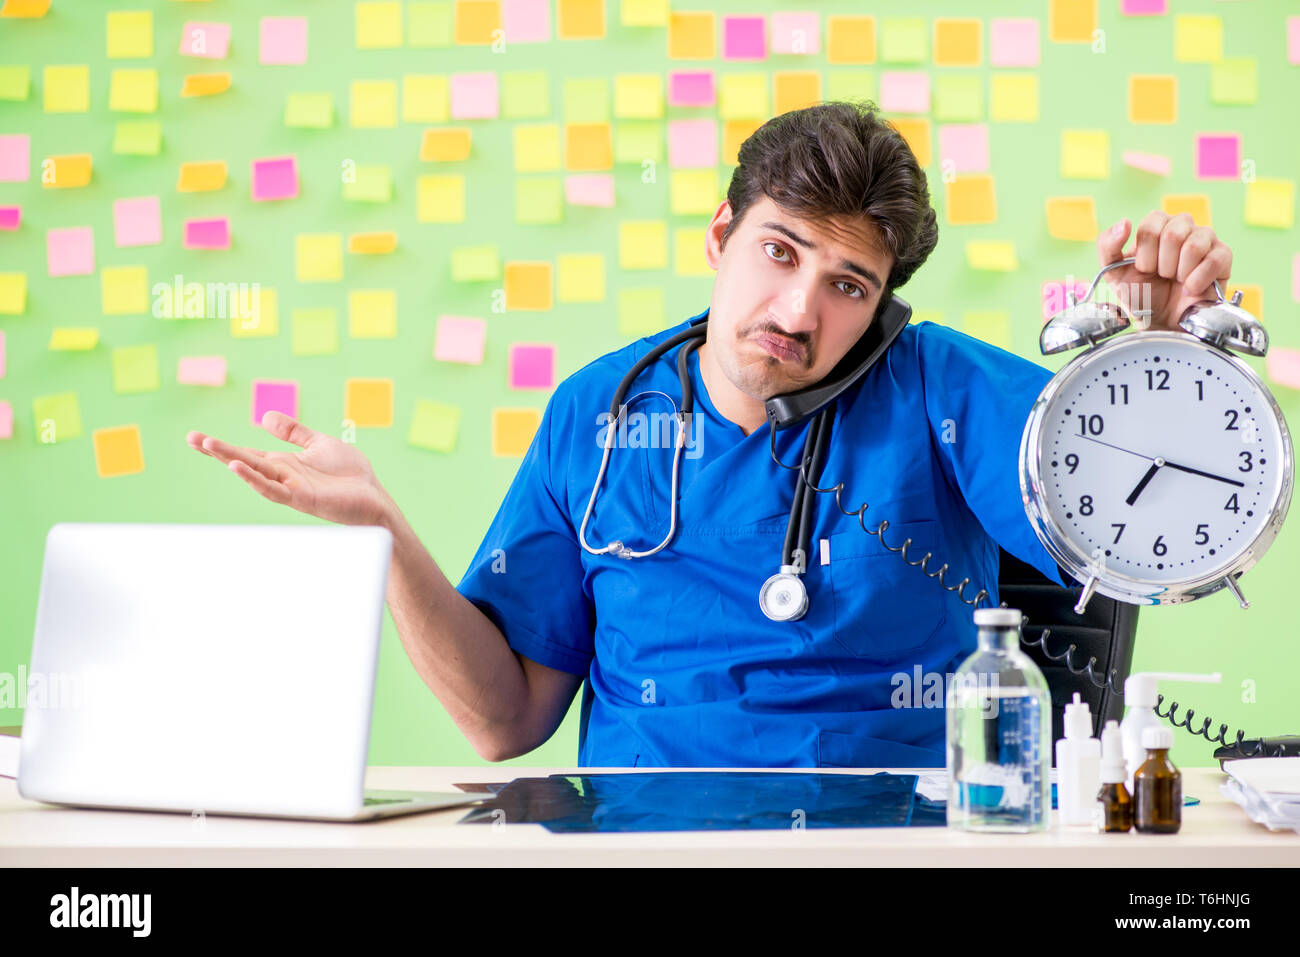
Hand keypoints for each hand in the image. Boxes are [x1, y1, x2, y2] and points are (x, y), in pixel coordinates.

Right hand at [186, 412, 393, 526]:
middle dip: (218, 450)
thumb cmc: (349, 475)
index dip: (223, 446)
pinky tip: (238, 467)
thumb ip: (294, 432)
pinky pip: (273, 489)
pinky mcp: (302, 499)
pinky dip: (255, 479)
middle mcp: (282, 476)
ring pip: (254, 473)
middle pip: (244, 460)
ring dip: (231, 460)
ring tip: (208, 445)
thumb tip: (265, 415)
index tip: (196, 437)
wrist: (374, 498)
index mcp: (284, 463)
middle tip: (191, 438)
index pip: (247, 452)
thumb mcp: (319, 444)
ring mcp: (290, 488)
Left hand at [1095, 211, 1233, 330]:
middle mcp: (1182, 226)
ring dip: (1179, 272)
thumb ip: (1107, 246)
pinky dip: (1197, 279)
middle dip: (1162, 264)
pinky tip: (1190, 288)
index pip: (1152, 224)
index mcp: (1156, 225)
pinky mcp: (1223, 256)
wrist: (1160, 320)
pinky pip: (1215, 259)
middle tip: (1162, 276)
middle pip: (1173, 232)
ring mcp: (1205, 239)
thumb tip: (1124, 222)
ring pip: (1194, 245)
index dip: (1145, 254)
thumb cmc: (1140, 293)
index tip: (1144, 269)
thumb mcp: (1113, 273)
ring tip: (1176, 281)